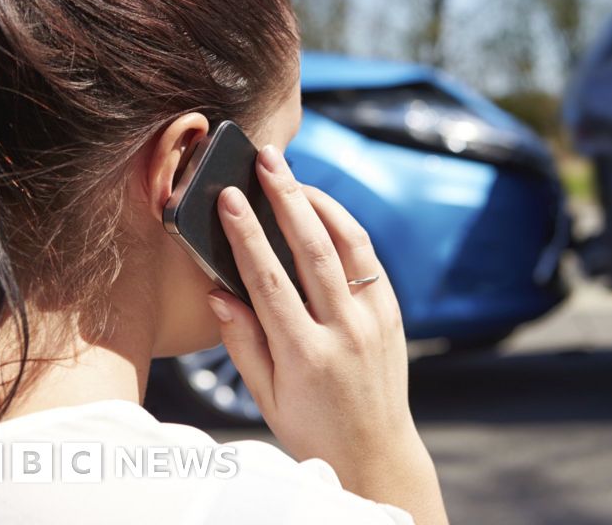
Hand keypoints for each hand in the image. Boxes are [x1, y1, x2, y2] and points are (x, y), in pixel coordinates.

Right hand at [204, 144, 446, 524]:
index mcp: (305, 355)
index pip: (270, 281)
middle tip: (267, 160)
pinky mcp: (393, 314)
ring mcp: (375, 320)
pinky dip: (346, 229)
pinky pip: (368, 260)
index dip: (246, 234)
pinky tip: (323, 211)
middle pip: (314, 249)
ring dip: (321, 203)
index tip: (228, 198)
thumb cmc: (311, 426)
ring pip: (350, 245)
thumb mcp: (266, 397)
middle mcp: (345, 331)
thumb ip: (242, 343)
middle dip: (286, 197)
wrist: (375, 450)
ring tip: (293, 176)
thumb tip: (218, 292)